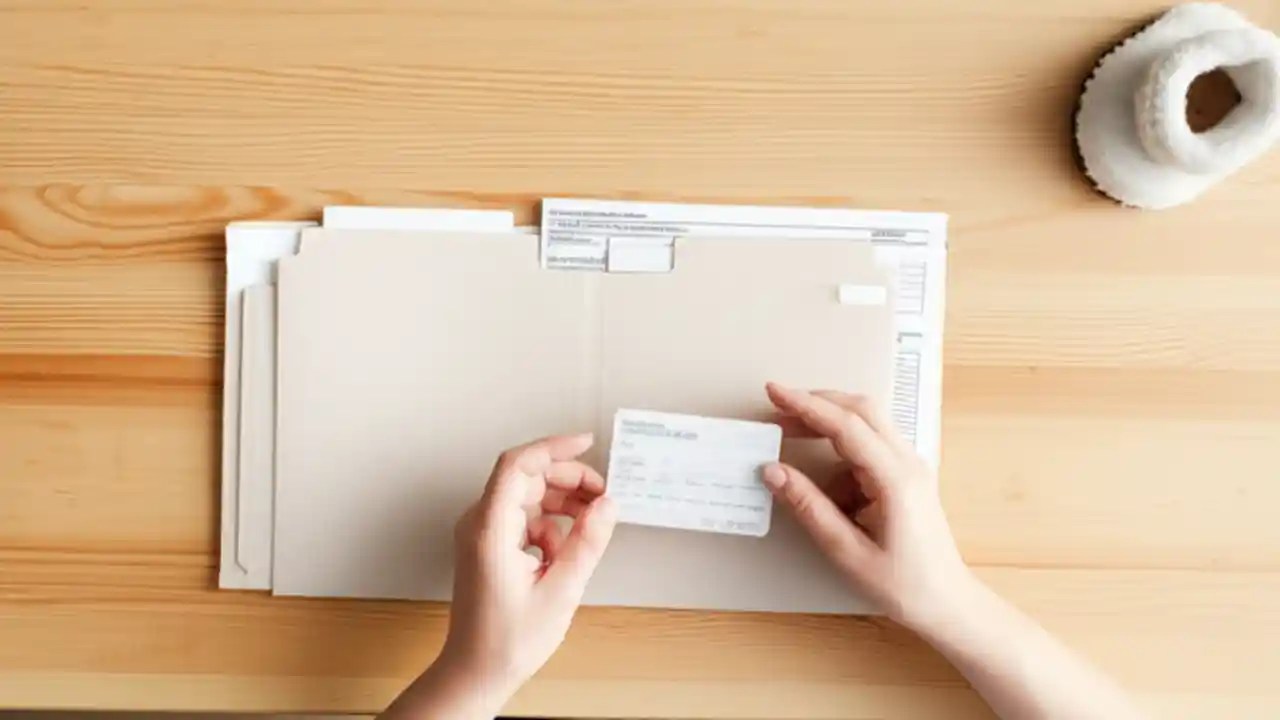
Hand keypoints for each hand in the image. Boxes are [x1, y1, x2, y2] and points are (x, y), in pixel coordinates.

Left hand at [438, 433, 617, 708]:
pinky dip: (550, 525)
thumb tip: (608, 505)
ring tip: (593, 523)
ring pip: (528, 497)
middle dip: (567, 480)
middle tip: (603, 495)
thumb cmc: (509, 639)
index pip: (518, 466)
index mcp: (490, 529)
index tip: (587, 443)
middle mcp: (480, 523)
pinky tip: (567, 551)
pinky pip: (523, 518)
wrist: (477, 670)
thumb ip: (587, 543)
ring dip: (562, 504)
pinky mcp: (489, 545)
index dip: (553, 447)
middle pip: (526, 478)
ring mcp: (482, 533)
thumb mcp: (561, 590)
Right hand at [761, 383, 970, 629]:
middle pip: (860, 410)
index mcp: (896, 479)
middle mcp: (908, 463)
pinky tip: (828, 491)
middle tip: (778, 409)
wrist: (948, 603)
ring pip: (866, 425)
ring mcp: (911, 467)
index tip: (775, 392)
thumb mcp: (848, 552)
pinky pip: (869, 449)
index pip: (847, 425)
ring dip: (827, 429)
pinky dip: (840, 456)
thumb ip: (810, 507)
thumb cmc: (905, 586)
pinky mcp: (906, 476)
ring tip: (792, 450)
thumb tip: (774, 472)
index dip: (807, 405)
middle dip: (816, 403)